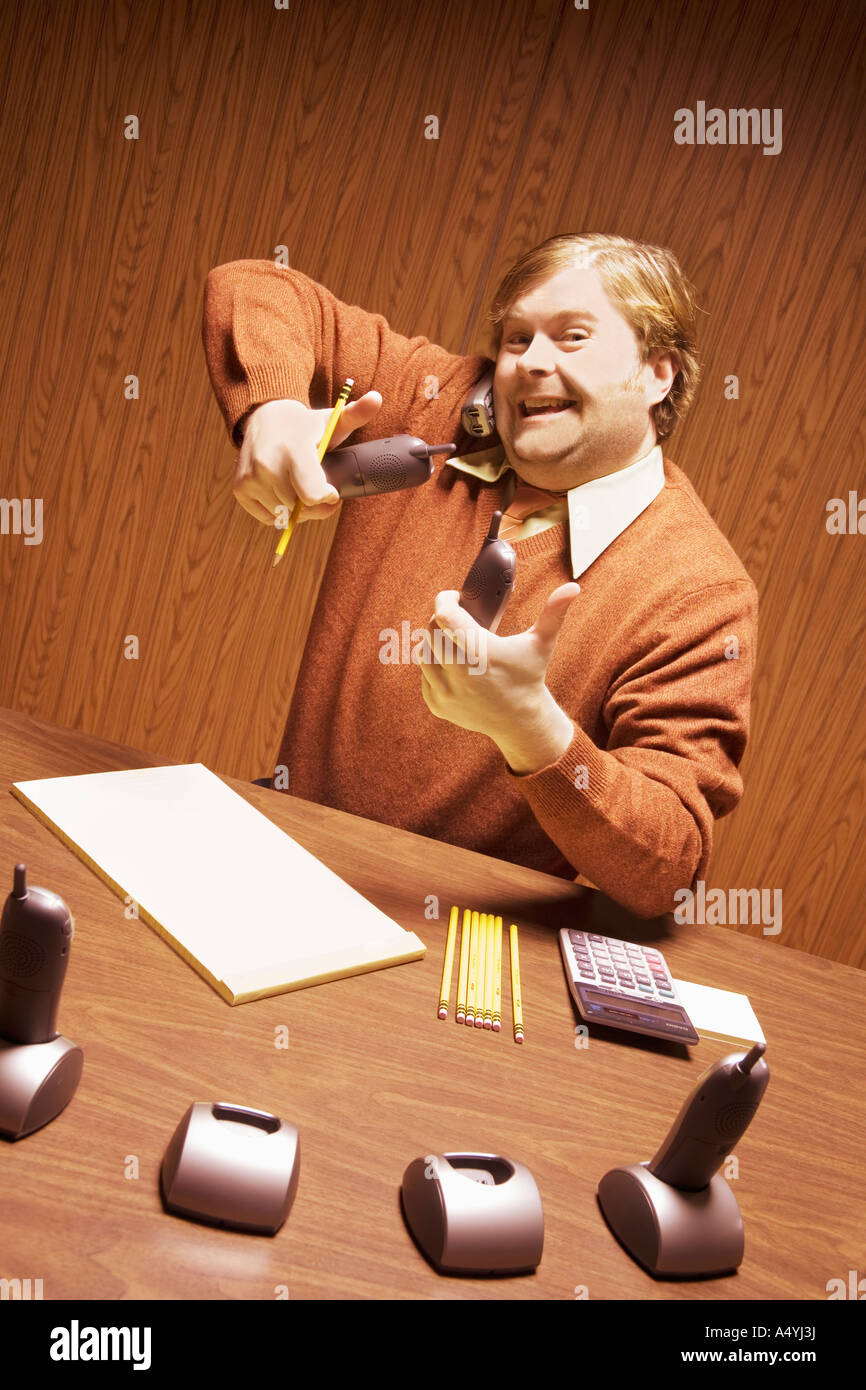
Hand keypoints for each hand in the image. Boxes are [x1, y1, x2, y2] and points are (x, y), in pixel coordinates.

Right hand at [231, 391, 382, 525]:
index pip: (313, 495)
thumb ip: (355, 414)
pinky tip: (283, 491)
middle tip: (319, 490)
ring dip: (297, 509)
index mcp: (294, 450)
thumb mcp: (331, 420)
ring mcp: (250, 478)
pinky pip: (269, 518)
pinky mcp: (240, 489)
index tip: (331, 491)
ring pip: (285, 515)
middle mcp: (268, 465)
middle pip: (302, 508)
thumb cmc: (305, 426)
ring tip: (299, 487)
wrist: (264, 418)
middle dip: (315, 505)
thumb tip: (376, 398)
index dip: (327, 498)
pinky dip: (279, 511)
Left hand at [419, 582, 580, 773]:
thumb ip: (554, 613)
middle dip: (440, 619)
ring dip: (434, 641)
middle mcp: (460, 675)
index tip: (454, 597)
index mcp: (482, 654)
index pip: (445, 617)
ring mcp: (446, 693)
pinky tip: (448, 661)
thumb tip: (574, 587)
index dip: (445, 601)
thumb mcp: (542, 643)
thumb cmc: (529, 675)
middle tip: (455, 617)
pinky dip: (434, 664)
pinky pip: (424, 675)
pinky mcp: (436, 705)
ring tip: (451, 638)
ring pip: (424, 652)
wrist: (519, 721)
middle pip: (431, 631)